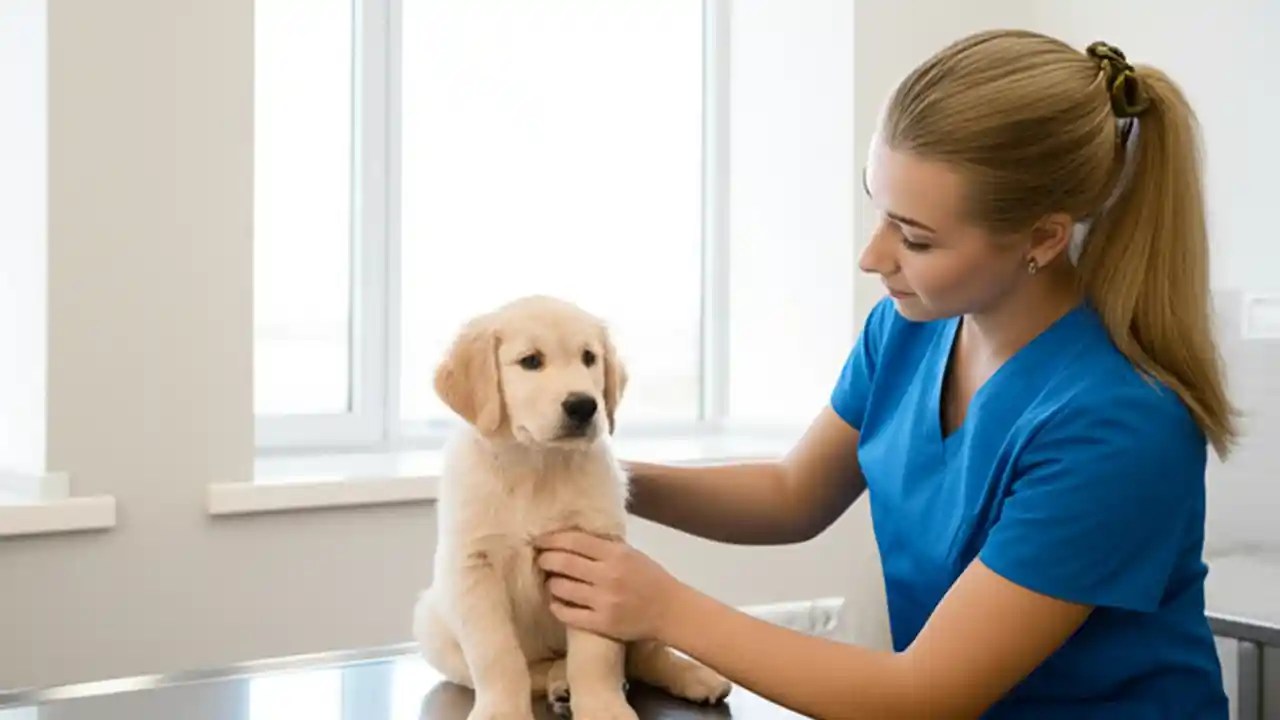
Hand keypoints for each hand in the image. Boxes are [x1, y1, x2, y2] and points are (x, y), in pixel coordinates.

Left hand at [534, 531, 686, 641]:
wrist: (671, 611)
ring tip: (551, 582)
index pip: (574, 541)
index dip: (552, 539)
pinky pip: (567, 614)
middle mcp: (607, 575)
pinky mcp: (601, 623)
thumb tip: (570, 541)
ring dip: (551, 583)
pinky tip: (556, 602)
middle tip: (540, 560)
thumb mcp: (631, 554)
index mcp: (616, 554)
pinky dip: (556, 606)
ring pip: (561, 588)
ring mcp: (603, 601)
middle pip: (563, 562)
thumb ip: (603, 548)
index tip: (539, 540)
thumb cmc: (650, 579)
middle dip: (545, 559)